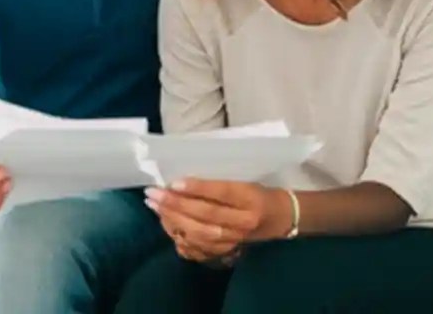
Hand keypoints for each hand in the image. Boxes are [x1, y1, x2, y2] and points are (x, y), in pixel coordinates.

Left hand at [145, 179, 290, 258]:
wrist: (279, 219)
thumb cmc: (257, 194)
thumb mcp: (243, 182)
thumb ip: (216, 183)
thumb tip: (180, 181)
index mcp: (250, 198)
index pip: (221, 193)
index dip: (196, 188)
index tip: (172, 182)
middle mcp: (243, 222)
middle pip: (206, 215)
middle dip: (175, 205)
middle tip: (153, 194)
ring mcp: (234, 240)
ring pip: (199, 233)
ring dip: (173, 220)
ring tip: (155, 206)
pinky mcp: (226, 251)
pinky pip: (199, 249)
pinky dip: (179, 237)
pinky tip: (166, 225)